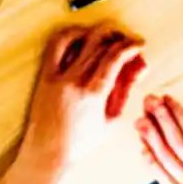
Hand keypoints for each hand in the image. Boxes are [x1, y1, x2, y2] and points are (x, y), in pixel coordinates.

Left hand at [0, 23, 147, 183]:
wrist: (47, 151)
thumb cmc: (79, 142)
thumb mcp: (110, 119)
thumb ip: (123, 90)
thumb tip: (136, 68)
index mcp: (92, 94)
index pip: (114, 58)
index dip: (130, 46)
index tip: (138, 44)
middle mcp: (73, 81)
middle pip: (98, 44)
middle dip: (117, 37)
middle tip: (126, 41)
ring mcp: (56, 75)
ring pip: (76, 39)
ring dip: (94, 31)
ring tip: (106, 35)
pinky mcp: (44, 75)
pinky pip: (56, 45)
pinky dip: (70, 35)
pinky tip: (82, 37)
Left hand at [136, 96, 182, 183]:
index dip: (178, 114)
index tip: (166, 99)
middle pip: (178, 144)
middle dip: (161, 120)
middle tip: (149, 102)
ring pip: (168, 161)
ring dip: (151, 138)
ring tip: (141, 120)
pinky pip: (165, 180)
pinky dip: (152, 163)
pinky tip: (144, 147)